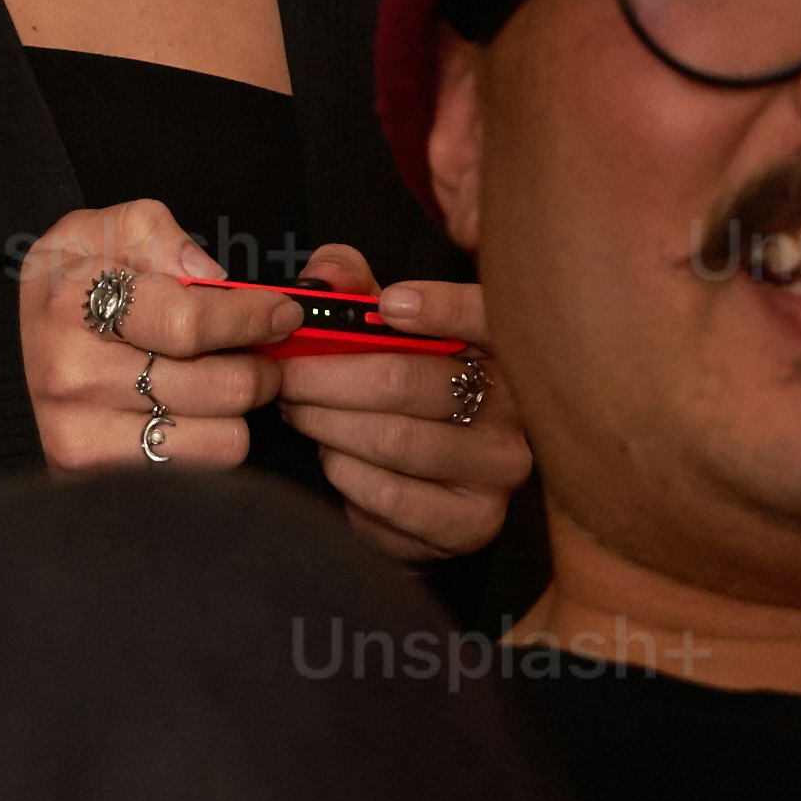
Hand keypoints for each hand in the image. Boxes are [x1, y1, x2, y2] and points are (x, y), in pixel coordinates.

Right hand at [12, 197, 297, 482]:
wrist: (13, 351)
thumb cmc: (71, 287)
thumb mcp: (99, 230)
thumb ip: (156, 233)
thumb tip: (212, 277)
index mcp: (73, 303)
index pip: (190, 322)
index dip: (251, 316)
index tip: (284, 313)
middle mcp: (70, 374)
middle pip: (220, 385)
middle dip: (259, 366)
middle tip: (259, 355)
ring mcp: (78, 433)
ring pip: (222, 435)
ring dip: (237, 409)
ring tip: (220, 385)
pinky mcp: (93, 475)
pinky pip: (201, 468)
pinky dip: (214, 443)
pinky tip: (194, 417)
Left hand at [269, 245, 522, 566]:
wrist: (423, 491)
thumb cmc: (400, 395)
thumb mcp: (382, 331)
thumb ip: (351, 288)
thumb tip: (326, 277)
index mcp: (500, 349)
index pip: (489, 318)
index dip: (442, 307)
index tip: (387, 304)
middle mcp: (514, 409)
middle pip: (407, 381)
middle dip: (328, 376)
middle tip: (286, 375)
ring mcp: (498, 470)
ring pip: (394, 440)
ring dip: (326, 425)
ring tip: (299, 413)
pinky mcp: (472, 524)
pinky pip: (389, 496)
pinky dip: (344, 474)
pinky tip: (332, 459)